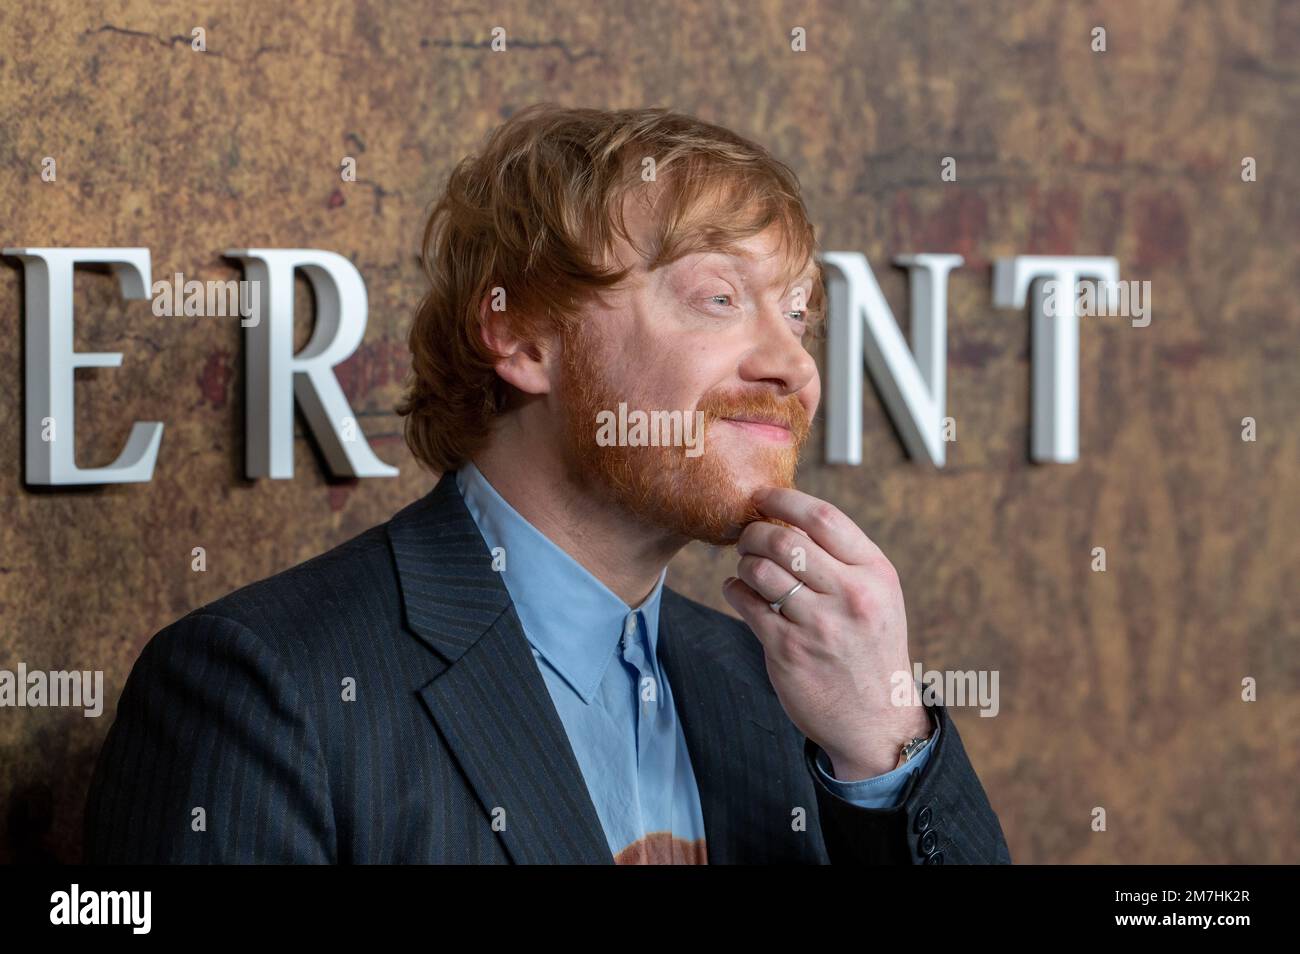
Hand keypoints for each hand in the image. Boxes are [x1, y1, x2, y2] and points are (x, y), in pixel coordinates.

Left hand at [721, 487, 929, 779]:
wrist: (877, 720)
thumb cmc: (872, 648)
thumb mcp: (878, 596)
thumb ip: (842, 558)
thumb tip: (788, 519)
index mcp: (875, 574)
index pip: (824, 518)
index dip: (785, 499)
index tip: (763, 495)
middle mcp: (850, 596)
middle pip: (784, 540)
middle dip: (755, 532)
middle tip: (747, 537)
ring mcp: (818, 625)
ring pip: (760, 570)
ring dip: (744, 563)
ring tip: (748, 569)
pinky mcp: (788, 651)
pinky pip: (747, 604)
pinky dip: (735, 590)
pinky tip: (740, 592)